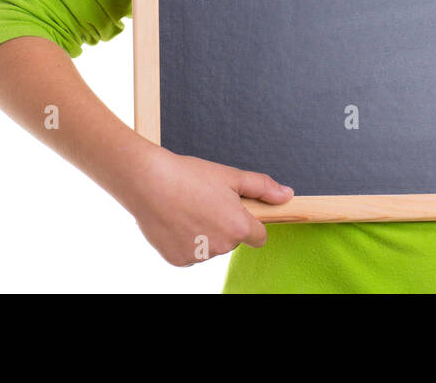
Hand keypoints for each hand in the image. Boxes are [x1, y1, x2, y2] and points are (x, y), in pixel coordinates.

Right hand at [126, 146, 293, 266]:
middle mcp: (221, 246)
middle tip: (206, 201)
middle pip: (233, 240)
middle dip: (224, 225)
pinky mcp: (178, 260)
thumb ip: (262, 188)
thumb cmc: (189, 175)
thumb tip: (287, 195)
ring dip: (204, 233)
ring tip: (187, 208)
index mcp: (238, 226)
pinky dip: (185, 241)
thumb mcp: (230, 176)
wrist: (148, 181)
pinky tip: (176, 220)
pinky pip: (190, 253)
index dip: (250, 223)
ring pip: (210, 247)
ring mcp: (198, 256)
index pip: (259, 237)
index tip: (237, 211)